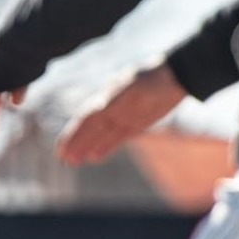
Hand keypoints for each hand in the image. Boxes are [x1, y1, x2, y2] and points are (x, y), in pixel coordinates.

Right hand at [56, 62, 187, 165]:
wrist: (177, 76)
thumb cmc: (153, 80)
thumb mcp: (135, 90)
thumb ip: (116, 100)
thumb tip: (96, 109)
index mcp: (108, 99)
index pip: (86, 120)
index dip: (73, 135)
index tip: (62, 150)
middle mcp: (111, 108)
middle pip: (90, 129)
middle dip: (76, 143)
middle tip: (62, 160)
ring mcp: (123, 116)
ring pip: (100, 135)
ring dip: (86, 147)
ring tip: (73, 162)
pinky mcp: (136, 123)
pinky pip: (115, 137)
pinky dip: (104, 147)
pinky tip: (95, 157)